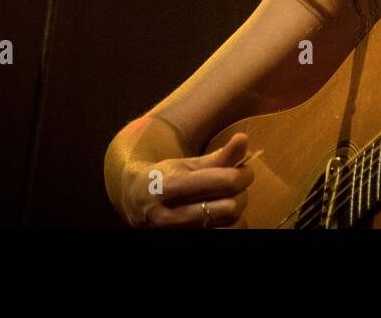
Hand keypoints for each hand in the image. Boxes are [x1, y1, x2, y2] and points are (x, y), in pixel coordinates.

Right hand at [126, 133, 252, 228]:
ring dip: (238, 213)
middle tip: (237, 187)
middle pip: (230, 208)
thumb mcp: (188, 164)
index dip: (243, 175)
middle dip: (241, 194)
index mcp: (170, 186)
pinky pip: (224, 237)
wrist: (136, 201)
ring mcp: (177, 233)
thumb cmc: (167, 177)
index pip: (225, 182)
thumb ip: (219, 155)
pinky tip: (223, 217)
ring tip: (229, 201)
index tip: (244, 171)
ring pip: (230, 227)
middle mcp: (170, 216)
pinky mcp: (184, 241)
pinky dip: (231, 226)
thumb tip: (244, 139)